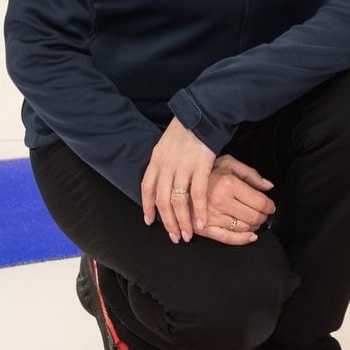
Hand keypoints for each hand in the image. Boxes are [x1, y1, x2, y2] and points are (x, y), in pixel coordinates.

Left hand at [141, 118, 215, 241]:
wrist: (203, 113)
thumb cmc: (187, 128)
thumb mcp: (166, 143)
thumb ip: (163, 161)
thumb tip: (162, 178)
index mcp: (156, 160)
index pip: (146, 188)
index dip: (147, 207)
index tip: (150, 222)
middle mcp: (166, 166)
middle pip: (162, 200)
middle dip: (167, 222)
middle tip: (174, 237)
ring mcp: (183, 167)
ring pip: (178, 201)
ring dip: (182, 221)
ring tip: (187, 235)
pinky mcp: (201, 166)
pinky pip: (198, 194)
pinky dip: (199, 210)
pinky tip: (202, 223)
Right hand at [198, 155, 276, 245]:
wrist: (178, 181)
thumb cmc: (206, 171)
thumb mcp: (228, 163)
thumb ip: (250, 174)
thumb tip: (269, 186)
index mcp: (228, 184)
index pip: (259, 201)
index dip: (269, 206)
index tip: (270, 206)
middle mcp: (220, 201)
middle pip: (253, 217)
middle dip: (263, 217)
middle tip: (263, 214)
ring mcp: (211, 216)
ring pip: (243, 228)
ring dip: (254, 227)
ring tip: (254, 221)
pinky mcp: (203, 228)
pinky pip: (228, 238)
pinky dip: (242, 240)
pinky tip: (250, 236)